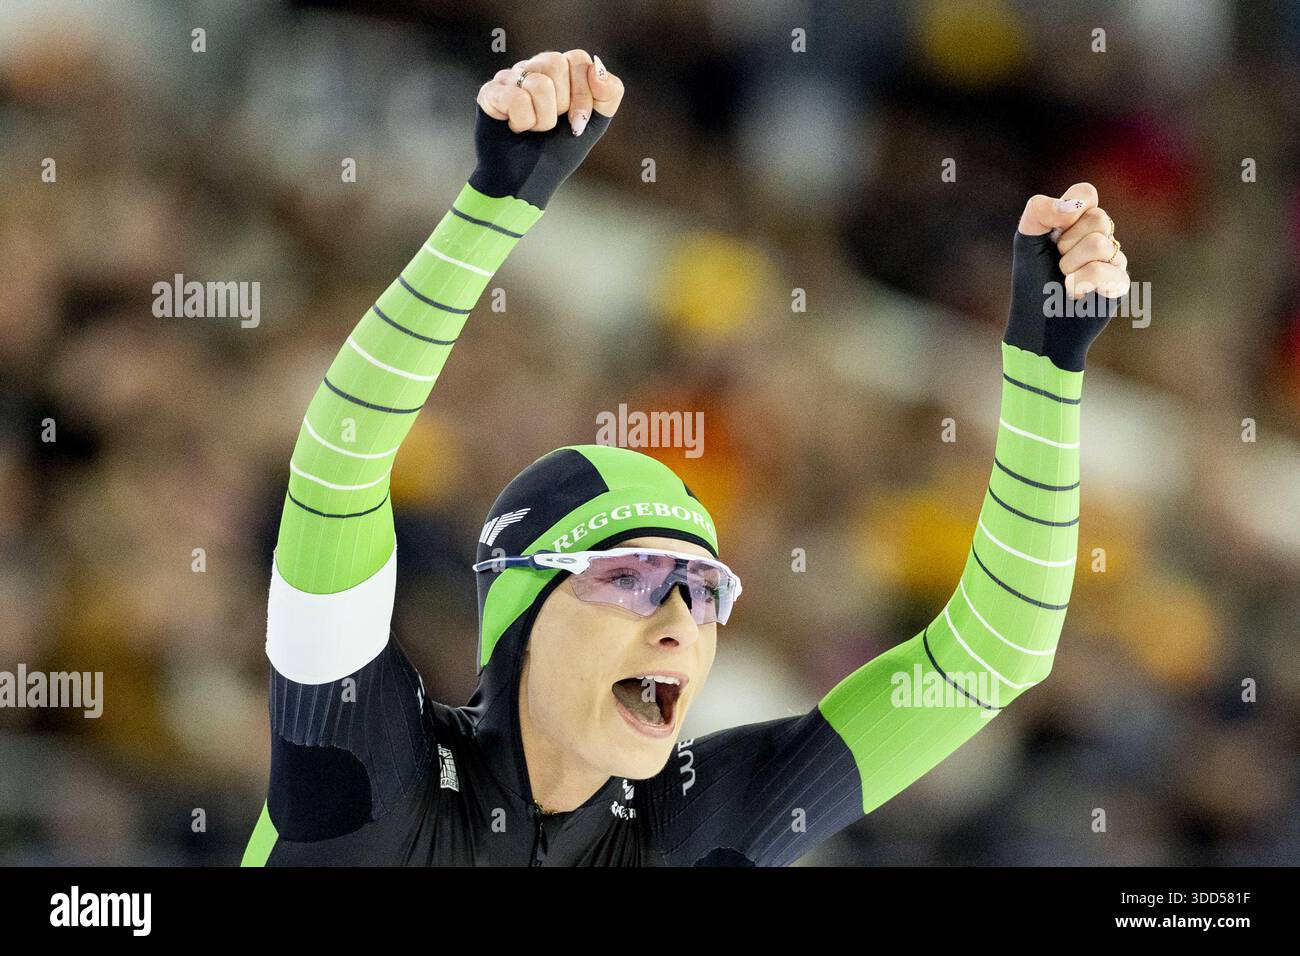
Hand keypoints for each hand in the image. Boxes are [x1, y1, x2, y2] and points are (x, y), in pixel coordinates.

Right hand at [468, 49, 623, 209]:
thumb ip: (609, 93)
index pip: (578, 59)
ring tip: (533, 130)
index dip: (583, 93)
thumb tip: (597, 67)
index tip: (578, 122)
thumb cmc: (557, 153)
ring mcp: (510, 78)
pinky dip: (522, 122)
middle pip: (555, 63)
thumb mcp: (594, 124)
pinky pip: (516, 97)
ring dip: (542, 120)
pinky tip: (515, 128)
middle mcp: (533, 69)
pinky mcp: (490, 92)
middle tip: (552, 127)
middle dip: (562, 105)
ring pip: (538, 83)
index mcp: (560, 72)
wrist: (527, 182)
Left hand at [1004, 182, 1129, 370]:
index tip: (1053, 234)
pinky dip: (1082, 282)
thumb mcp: (1026, 240)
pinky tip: (1077, 294)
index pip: (1086, 194)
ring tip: (1065, 282)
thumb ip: (1039, 211)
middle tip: (1057, 264)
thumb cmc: (1032, 284)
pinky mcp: (1119, 283)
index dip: (1069, 211)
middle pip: (1098, 218)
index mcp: (1076, 223)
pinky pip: (1105, 270)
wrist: (1037, 325)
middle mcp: (1098, 238)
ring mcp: (1112, 260)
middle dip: (1067, 244)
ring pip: (1100, 244)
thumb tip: (1071, 208)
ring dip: (1071, 266)